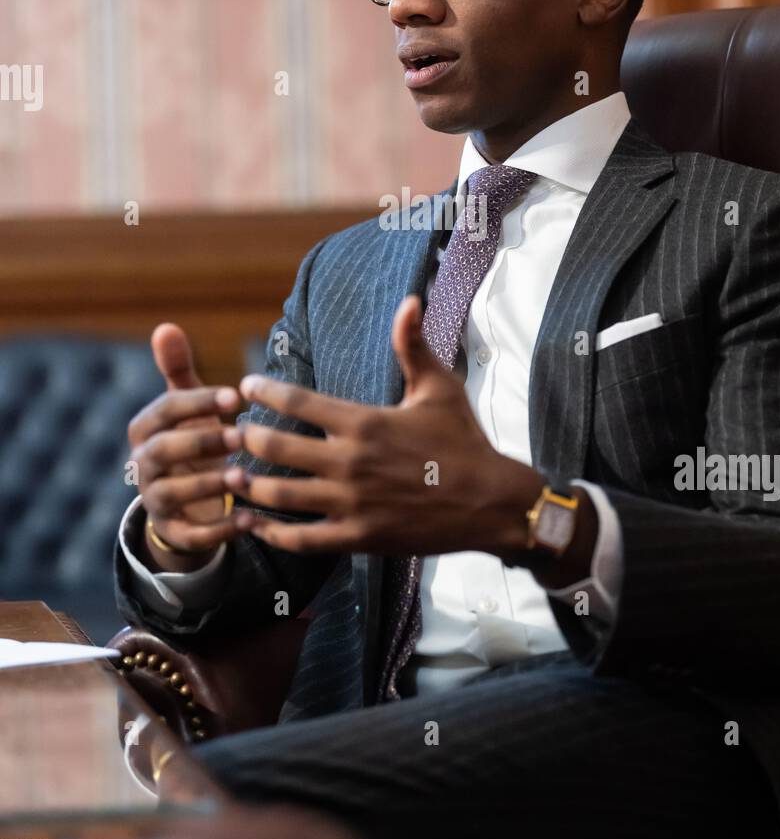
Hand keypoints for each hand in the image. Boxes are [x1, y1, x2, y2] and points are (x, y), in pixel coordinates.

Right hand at [128, 323, 253, 569]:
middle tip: (242, 436)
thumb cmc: (191, 440)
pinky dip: (218, 530)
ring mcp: (154, 500)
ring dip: (208, 485)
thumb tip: (166, 325)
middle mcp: (143, 464)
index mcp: (146, 428)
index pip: (166, 409)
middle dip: (201, 441)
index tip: (238, 396)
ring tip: (244, 477)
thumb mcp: (185, 406)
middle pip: (162, 451)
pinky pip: (189, 535)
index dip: (200, 401)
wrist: (183, 501)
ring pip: (171, 493)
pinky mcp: (173, 532)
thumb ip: (178, 369)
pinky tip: (250, 520)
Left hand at [236, 295, 546, 557]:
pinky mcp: (358, 538)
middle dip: (246, 438)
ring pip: (281, 494)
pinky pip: (302, 539)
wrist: (490, 502)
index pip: (298, 402)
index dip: (265, 391)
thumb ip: (412, 345)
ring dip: (249, 485)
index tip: (247, 386)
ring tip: (230, 477)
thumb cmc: (463, 440)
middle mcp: (350, 462)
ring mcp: (352, 504)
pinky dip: (272, 532)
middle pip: (277, 448)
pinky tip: (254, 525)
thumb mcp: (439, 387)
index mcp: (364, 422)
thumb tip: (409, 299)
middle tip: (230, 432)